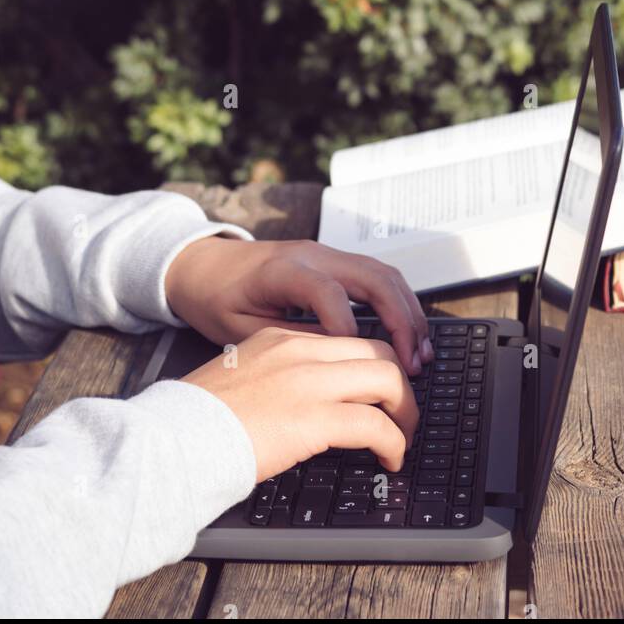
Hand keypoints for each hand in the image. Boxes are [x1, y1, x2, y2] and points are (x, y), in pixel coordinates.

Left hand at [165, 235, 432, 375]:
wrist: (202, 264)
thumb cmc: (215, 298)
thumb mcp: (241, 329)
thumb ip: (288, 341)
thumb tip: (332, 367)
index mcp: (284, 270)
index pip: (328, 293)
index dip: (347, 329)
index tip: (356, 368)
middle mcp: (313, 255)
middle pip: (374, 277)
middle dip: (401, 322)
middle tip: (413, 366)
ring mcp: (327, 254)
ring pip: (385, 274)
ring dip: (408, 313)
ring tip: (420, 355)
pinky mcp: (334, 262)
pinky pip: (378, 277)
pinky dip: (398, 304)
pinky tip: (407, 336)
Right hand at [182, 326, 418, 482]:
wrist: (174, 437)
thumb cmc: (198, 419)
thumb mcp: (241, 380)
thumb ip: (276, 379)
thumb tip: (303, 404)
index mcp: (281, 339)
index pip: (347, 339)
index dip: (373, 365)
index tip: (381, 391)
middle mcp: (300, 351)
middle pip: (378, 351)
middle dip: (400, 383)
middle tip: (403, 413)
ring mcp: (309, 382)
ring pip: (388, 380)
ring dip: (405, 412)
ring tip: (403, 437)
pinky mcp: (314, 418)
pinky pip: (376, 425)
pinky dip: (393, 443)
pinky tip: (391, 459)